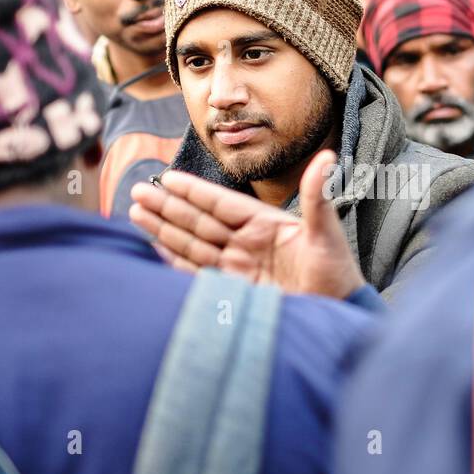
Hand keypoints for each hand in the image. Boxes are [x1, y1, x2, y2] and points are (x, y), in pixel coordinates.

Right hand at [129, 149, 366, 299]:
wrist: (337, 315)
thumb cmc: (337, 274)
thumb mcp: (326, 233)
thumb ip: (317, 197)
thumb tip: (327, 157)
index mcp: (264, 225)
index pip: (221, 203)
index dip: (194, 191)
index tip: (168, 177)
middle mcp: (246, 244)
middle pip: (199, 221)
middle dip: (168, 207)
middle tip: (137, 191)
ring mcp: (237, 268)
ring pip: (192, 244)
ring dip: (164, 230)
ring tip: (135, 214)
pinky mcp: (234, 292)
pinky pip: (197, 273)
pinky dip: (174, 262)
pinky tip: (155, 251)